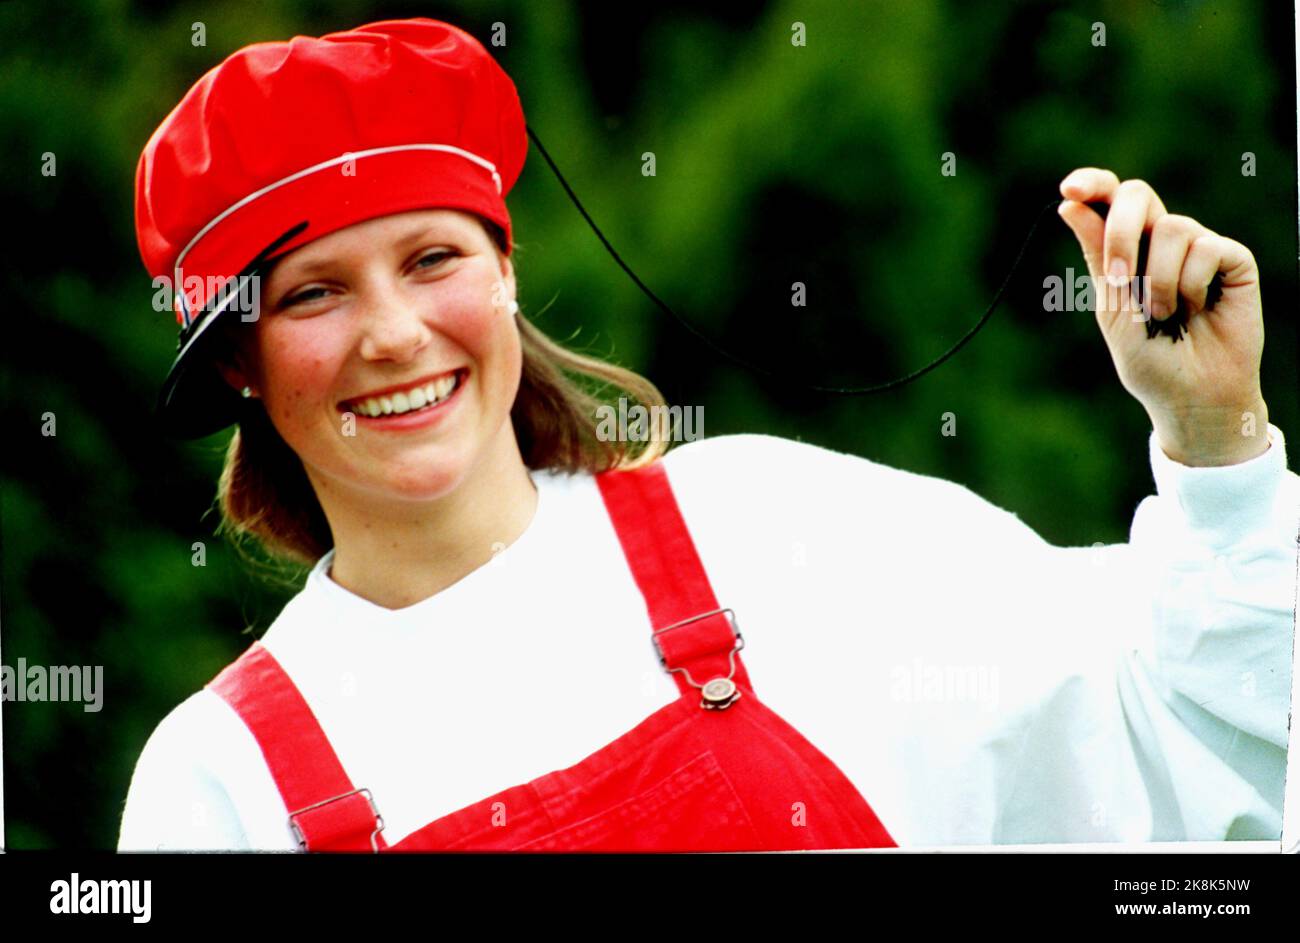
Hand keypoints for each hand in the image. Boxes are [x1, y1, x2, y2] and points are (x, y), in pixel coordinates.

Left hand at [1057, 168, 1268, 465]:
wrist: (1191, 395)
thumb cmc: (1149, 358)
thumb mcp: (1112, 307)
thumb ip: (1096, 254)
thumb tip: (1068, 203)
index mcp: (1126, 249)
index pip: (1109, 200)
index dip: (1093, 184)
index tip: (1070, 189)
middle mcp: (1161, 241)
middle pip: (1138, 195)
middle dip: (1121, 230)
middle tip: (1118, 277)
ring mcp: (1198, 246)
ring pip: (1173, 227)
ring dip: (1159, 281)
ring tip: (1166, 315)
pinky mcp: (1233, 259)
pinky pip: (1207, 248)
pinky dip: (1193, 284)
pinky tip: (1200, 309)